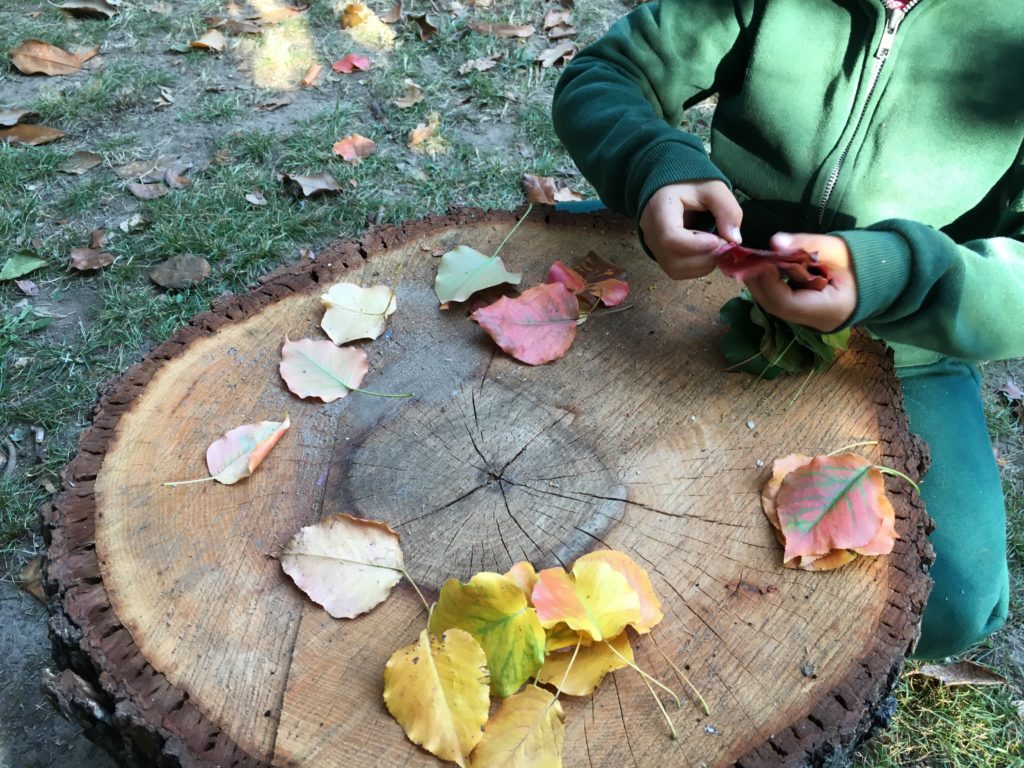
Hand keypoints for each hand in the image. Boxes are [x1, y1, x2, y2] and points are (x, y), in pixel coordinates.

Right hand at [639, 181, 742, 279]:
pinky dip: (697, 268)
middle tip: (724, 245)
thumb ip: (727, 209)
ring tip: (716, 248)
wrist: (671, 187)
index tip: (719, 240)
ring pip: (675, 270)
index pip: (670, 237)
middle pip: (673, 259)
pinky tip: (707, 252)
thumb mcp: (713, 188)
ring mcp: (653, 246)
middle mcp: (650, 231)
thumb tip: (734, 240)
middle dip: (705, 258)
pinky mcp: (660, 255)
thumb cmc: (691, 184)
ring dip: (702, 265)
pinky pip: (677, 271)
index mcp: (659, 208)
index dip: (696, 245)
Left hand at [743, 232, 857, 331]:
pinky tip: (763, 268)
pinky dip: (769, 284)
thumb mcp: (838, 249)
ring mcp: (808, 320)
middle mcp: (815, 321)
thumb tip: (775, 242)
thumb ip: (807, 245)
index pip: (787, 303)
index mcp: (829, 310)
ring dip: (760, 282)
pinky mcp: (802, 313)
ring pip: (774, 305)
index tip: (760, 260)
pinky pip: (779, 300)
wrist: (879, 276)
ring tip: (752, 261)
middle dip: (758, 282)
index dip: (768, 282)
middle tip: (747, 259)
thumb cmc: (862, 262)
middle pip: (775, 306)